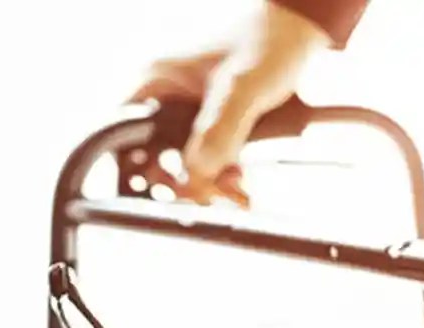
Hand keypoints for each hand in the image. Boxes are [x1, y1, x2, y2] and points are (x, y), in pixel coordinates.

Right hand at [126, 4, 330, 206]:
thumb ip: (219, 130)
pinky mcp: (213, 128)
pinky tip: (240, 189)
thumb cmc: (268, 43)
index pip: (121, 134)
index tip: (161, 190)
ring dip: (204, 187)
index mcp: (156, 83)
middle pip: (151, 158)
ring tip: (232, 194)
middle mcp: (166, 101)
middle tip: (204, 199)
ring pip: (181, 165)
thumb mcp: (243, 87)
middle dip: (177, 184)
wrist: (302, 32)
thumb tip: (197, 174)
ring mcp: (189, 117)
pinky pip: (208, 163)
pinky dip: (221, 180)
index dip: (133, 168)